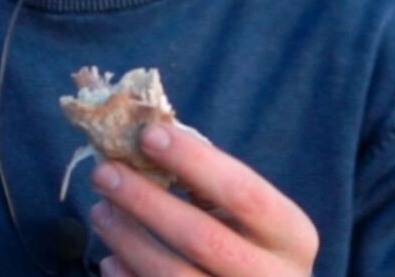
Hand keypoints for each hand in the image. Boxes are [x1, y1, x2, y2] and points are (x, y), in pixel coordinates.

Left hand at [89, 124, 317, 276]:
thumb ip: (210, 183)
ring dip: (129, 240)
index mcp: (293, 237)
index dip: (194, 161)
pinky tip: (110, 260)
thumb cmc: (250, 245)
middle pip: (203, 239)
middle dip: (147, 201)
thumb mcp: (249, 215)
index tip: (148, 134)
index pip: (244, 192)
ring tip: (102, 211)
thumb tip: (149, 139)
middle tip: (105, 173)